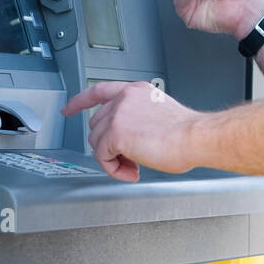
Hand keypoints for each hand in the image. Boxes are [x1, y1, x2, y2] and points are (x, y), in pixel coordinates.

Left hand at [61, 81, 202, 181]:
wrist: (195, 137)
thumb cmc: (188, 131)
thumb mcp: (160, 115)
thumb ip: (139, 120)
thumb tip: (132, 139)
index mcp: (137, 91)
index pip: (99, 91)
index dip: (79, 102)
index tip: (68, 109)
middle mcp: (124, 99)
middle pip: (96, 125)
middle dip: (109, 145)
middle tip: (130, 159)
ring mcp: (117, 115)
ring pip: (97, 143)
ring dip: (113, 159)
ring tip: (134, 166)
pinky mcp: (115, 134)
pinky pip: (102, 158)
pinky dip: (114, 169)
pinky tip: (132, 171)